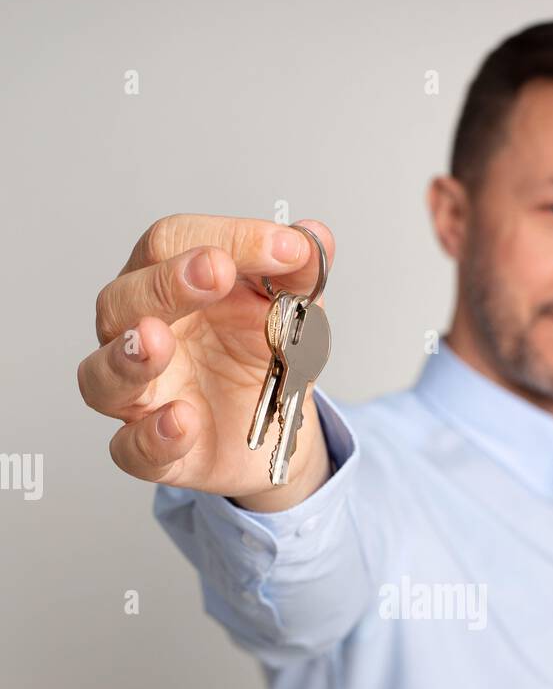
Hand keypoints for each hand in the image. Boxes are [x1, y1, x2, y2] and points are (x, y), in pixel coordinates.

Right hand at [78, 214, 334, 506]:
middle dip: (168, 282)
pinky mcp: (150, 451)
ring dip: (128, 355)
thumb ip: (299, 276)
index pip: (172, 242)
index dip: (227, 238)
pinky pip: (130, 448)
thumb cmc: (259, 357)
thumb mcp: (291, 311)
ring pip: (101, 375)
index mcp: (164, 283)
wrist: (275, 432)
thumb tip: (314, 237)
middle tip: (218, 270)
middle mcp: (135, 334)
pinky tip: (181, 420)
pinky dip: (153, 436)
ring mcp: (138, 396)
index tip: (286, 248)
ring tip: (156, 340)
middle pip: (123, 299)